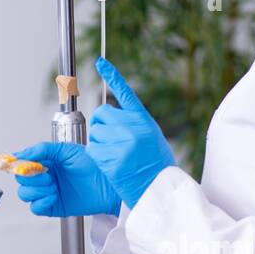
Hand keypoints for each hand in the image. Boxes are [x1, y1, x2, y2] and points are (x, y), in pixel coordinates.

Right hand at [12, 142, 121, 217]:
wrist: (108, 184)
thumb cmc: (92, 165)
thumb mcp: (66, 150)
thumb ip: (42, 149)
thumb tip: (21, 153)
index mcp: (46, 161)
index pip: (22, 163)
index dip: (18, 164)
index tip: (21, 165)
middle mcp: (45, 177)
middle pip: (21, 180)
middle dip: (30, 178)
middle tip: (46, 175)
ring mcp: (48, 192)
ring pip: (25, 194)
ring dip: (36, 190)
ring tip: (53, 186)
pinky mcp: (53, 207)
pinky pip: (36, 208)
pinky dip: (41, 202)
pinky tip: (53, 196)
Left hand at [88, 57, 175, 209]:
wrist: (161, 190)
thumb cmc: (156, 166)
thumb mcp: (152, 138)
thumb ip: (135, 125)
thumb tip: (114, 116)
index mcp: (144, 120)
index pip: (124, 92)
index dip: (111, 75)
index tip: (99, 62)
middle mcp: (134, 128)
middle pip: (102, 115)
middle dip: (102, 126)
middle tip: (111, 141)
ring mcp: (123, 143)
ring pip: (95, 132)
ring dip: (99, 142)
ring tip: (115, 155)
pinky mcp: (113, 159)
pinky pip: (93, 149)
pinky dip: (97, 155)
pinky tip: (110, 163)